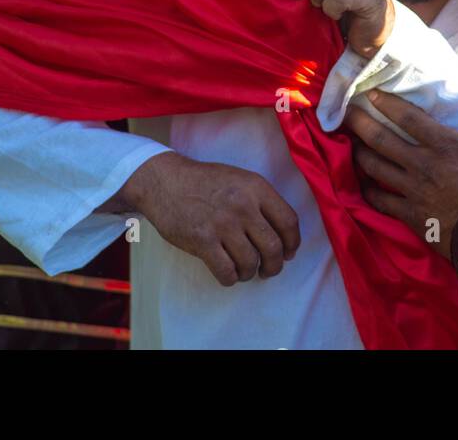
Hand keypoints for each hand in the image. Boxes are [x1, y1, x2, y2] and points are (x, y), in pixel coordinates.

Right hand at [126, 152, 300, 285]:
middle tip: (269, 270)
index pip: (289, 221)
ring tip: (245, 270)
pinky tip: (228, 274)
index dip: (292, 243)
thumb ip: (261, 201)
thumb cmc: (205, 182)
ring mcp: (222, 224)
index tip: (289, 253)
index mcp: (256, 188)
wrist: (165, 180)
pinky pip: (226, 271)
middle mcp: (243, 206)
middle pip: (273, 247)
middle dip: (275, 265)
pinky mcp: (202, 241)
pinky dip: (231, 278)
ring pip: (250, 263)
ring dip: (250, 273)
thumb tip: (282, 235)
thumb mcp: (240, 179)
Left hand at [346, 89, 457, 258]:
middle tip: (346, 113)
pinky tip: (362, 183)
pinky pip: (380, 201)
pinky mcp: (410, 216)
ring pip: (375, 168)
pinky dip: (368, 190)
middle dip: (361, 123)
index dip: (386, 103)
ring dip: (359, 154)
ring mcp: (413, 191)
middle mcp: (422, 164)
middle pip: (381, 140)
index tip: (370, 94)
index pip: (407, 117)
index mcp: (445, 144)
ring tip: (349, 144)